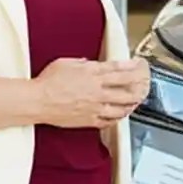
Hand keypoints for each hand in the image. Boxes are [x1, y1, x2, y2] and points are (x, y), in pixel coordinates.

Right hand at [33, 57, 150, 128]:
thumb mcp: (67, 63)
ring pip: (122, 106)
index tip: (139, 65)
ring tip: (138, 100)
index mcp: (93, 74)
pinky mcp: (89, 120)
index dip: (132, 67)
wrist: (38, 101)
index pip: (119, 69)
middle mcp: (98, 90)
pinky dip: (118, 117)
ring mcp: (95, 106)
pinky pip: (109, 120)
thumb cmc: (48, 82)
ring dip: (132, 102)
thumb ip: (83, 63)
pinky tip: (121, 114)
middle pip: (126, 88)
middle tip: (144, 84)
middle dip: (139, 85)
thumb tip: (92, 64)